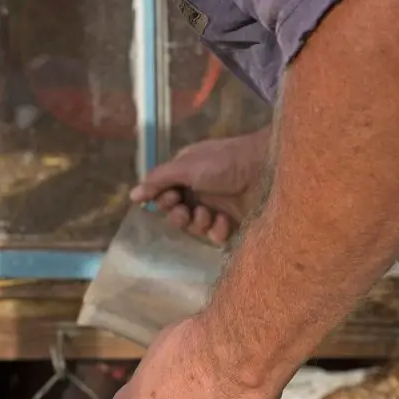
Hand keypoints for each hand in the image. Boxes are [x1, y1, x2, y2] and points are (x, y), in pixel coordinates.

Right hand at [129, 127, 270, 243]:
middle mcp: (199, 192)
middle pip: (177, 215)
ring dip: (198, 223)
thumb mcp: (185, 165)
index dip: (163, 201)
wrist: (265, 168)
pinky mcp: (233, 223)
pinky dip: (217, 231)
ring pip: (195, 228)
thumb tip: (132, 195)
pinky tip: (224, 221)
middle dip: (178, 216)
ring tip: (208, 214)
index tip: (171, 197)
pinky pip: (215, 236)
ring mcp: (216, 208)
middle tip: (186, 210)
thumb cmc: (224, 162)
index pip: (164, 196)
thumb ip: (158, 180)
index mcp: (186, 175)